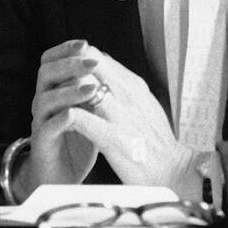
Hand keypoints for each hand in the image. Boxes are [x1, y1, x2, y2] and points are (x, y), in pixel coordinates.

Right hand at [11, 39, 104, 199]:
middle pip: (46, 73)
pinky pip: (47, 128)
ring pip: (45, 99)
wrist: (64, 176)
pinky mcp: (42, 145)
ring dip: (68, 91)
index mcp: (55, 90)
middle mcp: (44, 103)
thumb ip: (95, 88)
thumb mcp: (91, 110)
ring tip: (91, 88)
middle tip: (92, 63)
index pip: (52, 61)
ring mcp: (41, 123)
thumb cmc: (80, 141)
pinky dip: (60, 119)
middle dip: (68, 64)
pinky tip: (74, 115)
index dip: (65, 50)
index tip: (85, 43)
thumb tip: (108, 62)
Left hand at [45, 42, 200, 196]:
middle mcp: (127, 94)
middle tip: (54, 85)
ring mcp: (120, 114)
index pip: (97, 57)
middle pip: (88, 64)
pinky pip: (80, 118)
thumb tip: (107, 68)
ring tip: (54, 102)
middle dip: (67, 70)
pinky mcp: (112, 138)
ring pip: (82, 86)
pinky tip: (60, 122)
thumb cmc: (157, 141)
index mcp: (134, 85)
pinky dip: (66, 116)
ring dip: (65, 91)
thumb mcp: (145, 104)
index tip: (65, 72)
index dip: (77, 61)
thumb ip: (126, 87)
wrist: (173, 171)